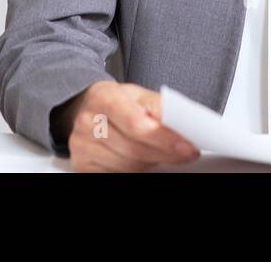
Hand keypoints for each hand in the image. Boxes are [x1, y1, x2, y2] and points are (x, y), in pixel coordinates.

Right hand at [58, 81, 201, 171]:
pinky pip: (116, 175)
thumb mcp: (139, 95)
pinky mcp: (82, 164)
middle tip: (184, 152)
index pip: (137, 124)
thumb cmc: (116, 101)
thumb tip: (183, 126)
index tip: (188, 147)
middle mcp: (88, 122)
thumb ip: (160, 108)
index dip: (165, 140)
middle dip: (164, 153)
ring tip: (156, 149)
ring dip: (149, 161)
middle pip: (134, 149)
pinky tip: (139, 157)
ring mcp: (81, 145)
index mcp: (105, 98)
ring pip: (127, 166)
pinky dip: (134, 169)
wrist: (86, 107)